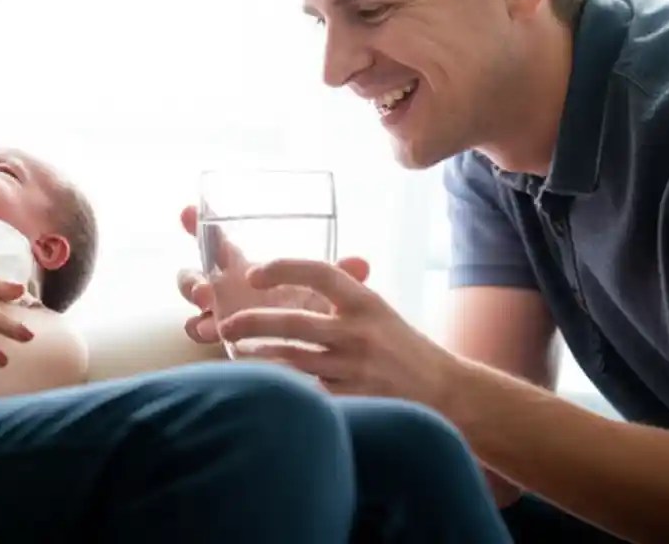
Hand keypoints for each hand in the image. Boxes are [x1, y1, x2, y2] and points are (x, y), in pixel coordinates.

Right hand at [175, 205, 332, 343]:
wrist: (318, 352)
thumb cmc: (314, 309)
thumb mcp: (326, 290)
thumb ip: (337, 275)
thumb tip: (361, 264)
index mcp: (244, 269)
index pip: (216, 244)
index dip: (197, 226)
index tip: (187, 212)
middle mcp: (226, 292)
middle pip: (192, 278)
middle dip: (191, 280)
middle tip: (204, 291)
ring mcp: (222, 319)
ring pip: (194, 312)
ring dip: (197, 315)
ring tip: (209, 323)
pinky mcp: (226, 344)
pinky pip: (206, 340)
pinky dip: (208, 338)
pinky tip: (216, 341)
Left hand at [221, 257, 457, 404]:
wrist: (444, 391)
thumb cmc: (400, 345)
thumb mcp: (375, 310)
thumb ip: (339, 297)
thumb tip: (287, 279)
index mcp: (365, 302)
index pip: (319, 274)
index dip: (283, 268)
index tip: (254, 273)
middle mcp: (360, 332)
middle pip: (294, 324)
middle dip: (252, 323)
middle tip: (225, 324)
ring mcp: (355, 369)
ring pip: (293, 360)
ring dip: (259, 355)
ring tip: (236, 351)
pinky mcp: (353, 399)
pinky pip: (307, 390)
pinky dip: (283, 386)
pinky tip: (264, 384)